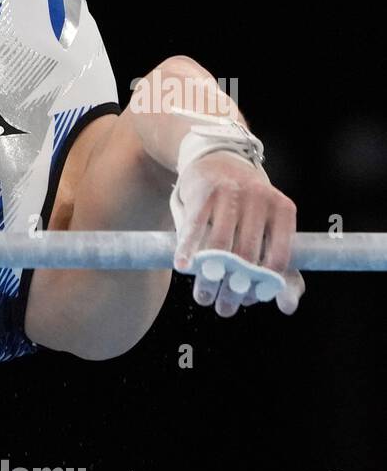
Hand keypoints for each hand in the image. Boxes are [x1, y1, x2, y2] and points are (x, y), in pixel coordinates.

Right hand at [172, 151, 303, 316]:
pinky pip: (195, 227)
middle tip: (224, 309)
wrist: (216, 161)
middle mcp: (260, 198)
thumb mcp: (267, 229)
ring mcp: (231, 193)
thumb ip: (278, 267)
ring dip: (210, 276)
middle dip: (235, 287)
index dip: (265, 284)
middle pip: (247, 254)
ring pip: (220, 244)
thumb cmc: (244, 207)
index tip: (250, 301)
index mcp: (283, 210)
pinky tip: (183, 267)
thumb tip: (288, 306)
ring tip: (203, 297)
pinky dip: (188, 250)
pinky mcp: (204, 192)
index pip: (280, 256)